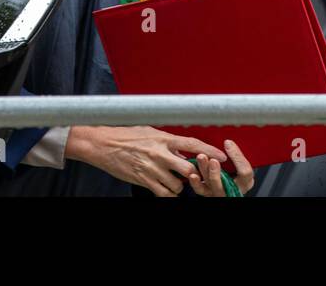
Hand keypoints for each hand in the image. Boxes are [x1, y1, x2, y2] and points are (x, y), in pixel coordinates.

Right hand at [65, 125, 228, 196]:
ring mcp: (152, 168)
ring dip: (180, 186)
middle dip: (195, 174)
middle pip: (189, 169)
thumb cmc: (125, 135)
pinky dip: (168, 194)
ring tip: (174, 180)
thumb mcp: (150, 132)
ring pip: (178, 185)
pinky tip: (165, 189)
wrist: (103, 144)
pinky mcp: (144, 180)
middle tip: (195, 174)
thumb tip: (182, 150)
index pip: (193, 144)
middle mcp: (160, 153)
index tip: (223, 155)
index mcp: (163, 138)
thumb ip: (167, 141)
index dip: (210, 150)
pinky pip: (164, 193)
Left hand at [189, 139, 254, 196]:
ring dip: (205, 171)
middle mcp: (233, 189)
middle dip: (217, 172)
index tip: (227, 143)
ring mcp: (219, 192)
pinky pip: (200, 190)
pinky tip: (192, 174)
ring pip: (211, 185)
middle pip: (225, 183)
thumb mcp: (240, 163)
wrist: (224, 179)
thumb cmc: (235, 169)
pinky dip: (196, 182)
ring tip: (201, 158)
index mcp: (245, 182)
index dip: (237, 157)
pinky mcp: (207, 193)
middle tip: (212, 160)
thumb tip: (227, 143)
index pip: (245, 172)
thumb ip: (235, 155)